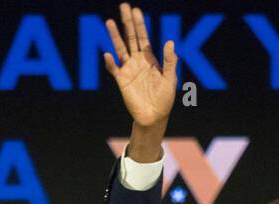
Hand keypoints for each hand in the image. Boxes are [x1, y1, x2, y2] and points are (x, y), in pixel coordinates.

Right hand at [103, 4, 177, 130]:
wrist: (154, 117)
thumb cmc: (164, 99)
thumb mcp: (170, 78)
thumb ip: (170, 61)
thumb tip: (169, 42)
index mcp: (149, 58)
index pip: (143, 37)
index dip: (140, 24)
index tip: (136, 10)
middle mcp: (137, 61)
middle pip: (130, 37)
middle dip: (127, 22)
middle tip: (124, 6)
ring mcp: (128, 70)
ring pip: (120, 49)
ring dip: (115, 36)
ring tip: (110, 22)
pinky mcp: (121, 81)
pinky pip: (114, 69)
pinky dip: (110, 62)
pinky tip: (108, 54)